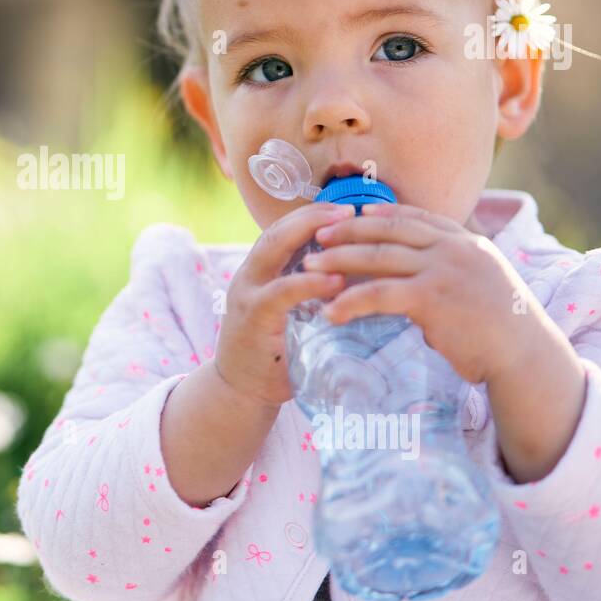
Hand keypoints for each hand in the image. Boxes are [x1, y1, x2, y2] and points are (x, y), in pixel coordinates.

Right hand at [215, 201, 354, 408]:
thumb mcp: (293, 315)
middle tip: (351, 209)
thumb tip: (359, 278)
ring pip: (275, 248)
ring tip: (348, 230)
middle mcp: (250, 275)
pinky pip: (281, 292)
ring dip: (311, 234)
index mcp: (261, 271)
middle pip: (279, 229)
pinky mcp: (253, 318)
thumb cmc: (277, 354)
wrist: (241, 392)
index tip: (349, 208)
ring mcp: (248, 293)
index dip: (315, 215)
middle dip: (315, 215)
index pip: (285, 229)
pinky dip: (309, 283)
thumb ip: (311, 294)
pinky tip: (337, 281)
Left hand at [302, 201, 550, 385]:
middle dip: (348, 230)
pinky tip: (330, 311)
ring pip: (377, 257)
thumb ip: (447, 274)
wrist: (525, 356)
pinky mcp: (431, 298)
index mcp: (466, 242)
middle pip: (388, 230)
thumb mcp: (479, 285)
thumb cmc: (502, 330)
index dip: (382, 214)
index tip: (354, 212)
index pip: (417, 217)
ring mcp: (442, 270)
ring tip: (309, 269)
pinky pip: (378, 294)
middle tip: (317, 236)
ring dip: (338, 260)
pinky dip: (349, 301)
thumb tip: (413, 287)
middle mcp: (454, 248)